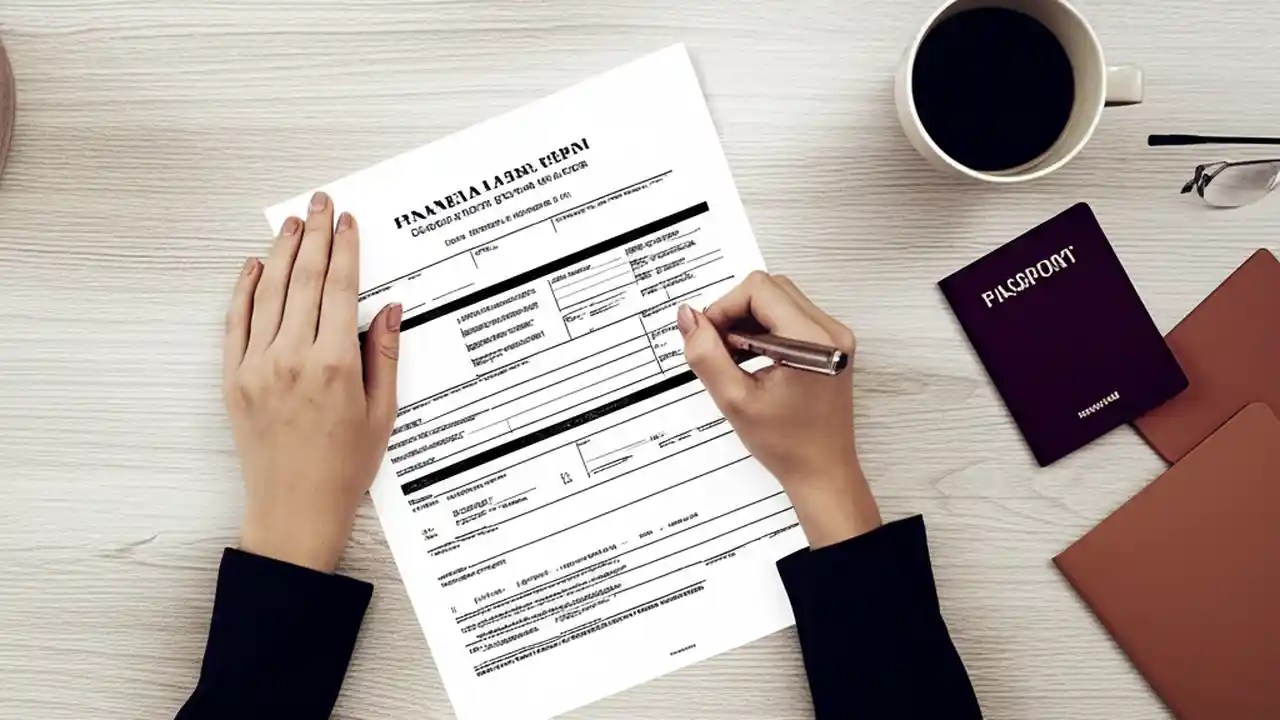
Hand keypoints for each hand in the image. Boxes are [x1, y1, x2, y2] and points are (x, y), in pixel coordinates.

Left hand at [222, 191, 400, 571]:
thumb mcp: (382, 412)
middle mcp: (291, 359)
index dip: (345, 249)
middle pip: (302, 280)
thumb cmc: (343, 467)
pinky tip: (253, 267)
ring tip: (292, 224)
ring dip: (280, 253)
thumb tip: (389, 308)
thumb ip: (384, 354)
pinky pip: (236, 322)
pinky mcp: (234, 379)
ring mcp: (257, 367)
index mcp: (333, 365)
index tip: (349, 223)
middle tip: (320, 204)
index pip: (339, 289)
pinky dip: (243, 290)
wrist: (295, 509)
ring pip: (267, 293)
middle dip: (314, 236)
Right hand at [677, 271, 880, 547]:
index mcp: (812, 341)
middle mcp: (830, 333)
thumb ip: (706, 355)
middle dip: (735, 312)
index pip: (758, 290)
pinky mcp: (829, 346)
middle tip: (720, 348)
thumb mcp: (735, 400)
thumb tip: (689, 319)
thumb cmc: (790, 445)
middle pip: (769, 289)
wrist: (822, 472)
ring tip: (735, 358)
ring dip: (748, 321)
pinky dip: (764, 330)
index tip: (709, 336)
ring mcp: (833, 338)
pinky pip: (790, 317)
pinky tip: (751, 359)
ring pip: (779, 300)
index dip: (724, 308)